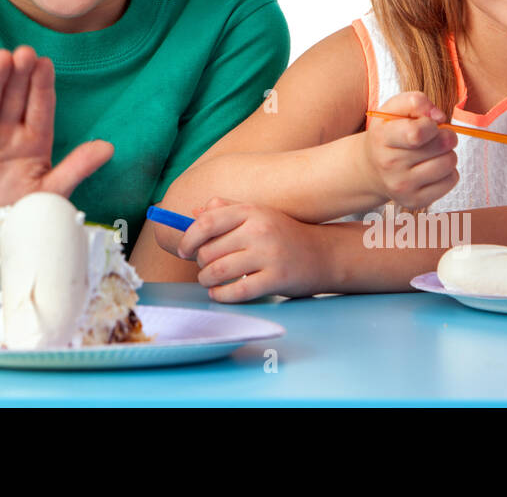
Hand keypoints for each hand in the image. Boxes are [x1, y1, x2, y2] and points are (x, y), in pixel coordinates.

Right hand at [0, 45, 113, 236]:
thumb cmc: (12, 205)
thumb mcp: (47, 192)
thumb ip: (76, 169)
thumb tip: (109, 147)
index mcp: (32, 139)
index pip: (39, 107)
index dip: (42, 86)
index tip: (45, 64)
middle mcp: (4, 130)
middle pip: (13, 98)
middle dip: (19, 76)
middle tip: (25, 53)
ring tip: (2, 58)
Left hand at [177, 197, 335, 301]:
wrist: (324, 254)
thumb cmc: (284, 234)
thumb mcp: (258, 214)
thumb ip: (226, 210)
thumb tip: (193, 214)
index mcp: (251, 211)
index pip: (206, 222)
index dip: (188, 238)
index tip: (182, 250)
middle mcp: (259, 230)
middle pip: (210, 250)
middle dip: (200, 263)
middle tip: (204, 268)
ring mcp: (268, 255)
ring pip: (218, 271)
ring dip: (206, 280)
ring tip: (209, 281)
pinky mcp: (276, 279)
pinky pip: (237, 291)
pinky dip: (221, 295)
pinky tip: (219, 293)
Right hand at [360, 91, 457, 207]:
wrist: (371, 167)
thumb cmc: (388, 133)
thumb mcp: (393, 109)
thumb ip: (416, 101)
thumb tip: (439, 117)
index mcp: (382, 138)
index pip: (417, 133)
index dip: (431, 124)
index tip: (428, 124)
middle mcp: (389, 165)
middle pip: (441, 146)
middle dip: (446, 136)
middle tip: (437, 136)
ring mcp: (402, 186)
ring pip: (449, 163)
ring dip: (447, 154)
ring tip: (433, 153)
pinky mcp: (415, 201)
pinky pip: (451, 181)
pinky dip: (448, 171)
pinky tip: (433, 167)